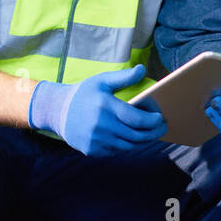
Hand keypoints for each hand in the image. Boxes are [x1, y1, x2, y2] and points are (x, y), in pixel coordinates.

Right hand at [29, 65, 167, 156]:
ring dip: (142, 140)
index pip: (137, 119)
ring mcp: (96, 140)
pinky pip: (116, 151)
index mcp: (105, 106)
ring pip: (128, 146)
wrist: (58, 111)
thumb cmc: (83, 93)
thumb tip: (142, 69)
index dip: (153, 121)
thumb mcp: (102, 81)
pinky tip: (131, 137)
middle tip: (162, 128)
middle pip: (136, 136)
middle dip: (153, 133)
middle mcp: (101, 126)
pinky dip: (126, 145)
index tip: (160, 118)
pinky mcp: (92, 150)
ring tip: (150, 133)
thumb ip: (123, 77)